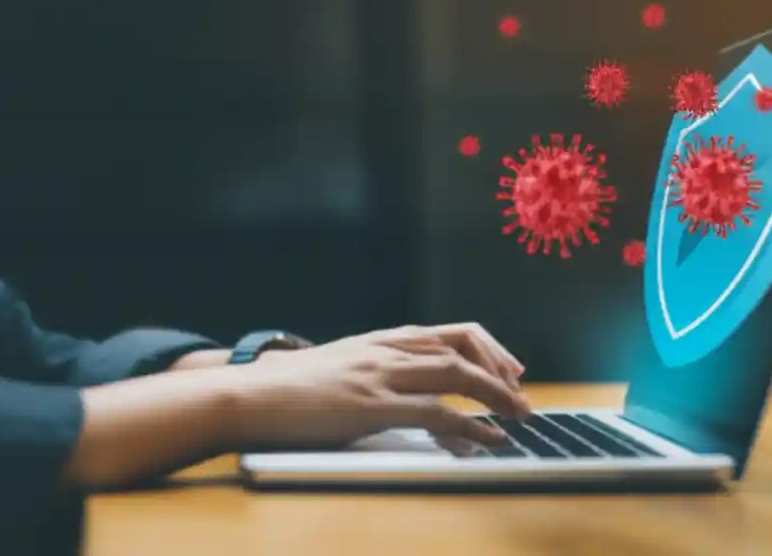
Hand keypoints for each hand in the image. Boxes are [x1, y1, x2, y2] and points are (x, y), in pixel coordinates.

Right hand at [231, 324, 530, 451]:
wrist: (250, 395)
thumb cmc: (289, 388)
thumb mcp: (340, 367)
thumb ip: (373, 370)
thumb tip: (402, 389)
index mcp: (380, 340)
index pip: (449, 332)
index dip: (488, 348)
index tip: (509, 370)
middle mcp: (385, 350)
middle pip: (462, 347)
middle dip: (501, 372)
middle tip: (521, 399)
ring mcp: (379, 376)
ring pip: (457, 374)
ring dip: (496, 397)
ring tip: (517, 419)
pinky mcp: (371, 406)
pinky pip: (435, 413)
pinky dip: (470, 427)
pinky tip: (486, 440)